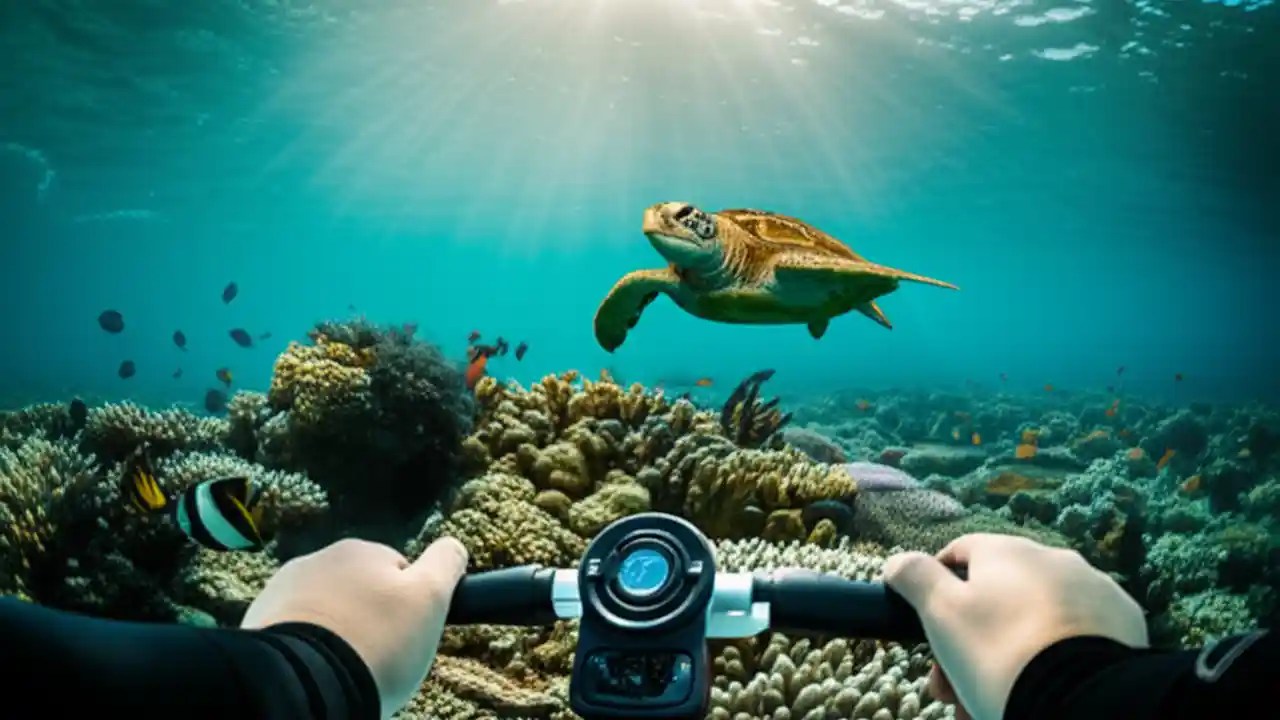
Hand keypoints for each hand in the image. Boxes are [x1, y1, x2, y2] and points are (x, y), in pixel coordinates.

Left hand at [241, 536, 467, 717]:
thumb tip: (453, 546)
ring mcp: (281, 590)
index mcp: (362, 550)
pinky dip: (306, 649)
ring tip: (343, 670)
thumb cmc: (375, 643)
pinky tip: (315, 672)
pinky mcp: (255, 624)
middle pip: (360, 591)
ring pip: (326, 611)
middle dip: (370, 618)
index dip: (410, 605)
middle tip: (378, 658)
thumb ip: (446, 564)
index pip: (400, 572)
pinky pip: (294, 633)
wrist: (299, 687)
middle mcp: (319, 559)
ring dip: (336, 633)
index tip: (407, 636)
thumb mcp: (429, 600)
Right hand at [883, 533, 1147, 719]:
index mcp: (1007, 550)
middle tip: (952, 689)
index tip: (928, 634)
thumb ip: (914, 577)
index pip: (958, 554)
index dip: (935, 590)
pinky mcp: (1126, 629)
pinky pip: (1075, 640)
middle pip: (997, 597)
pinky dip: (1054, 662)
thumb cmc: (1001, 654)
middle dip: (967, 641)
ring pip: (1035, 622)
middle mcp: (1053, 560)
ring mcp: (1095, 592)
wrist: (1086, 703)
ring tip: (990, 705)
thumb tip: (898, 561)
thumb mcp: (940, 613)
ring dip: (1007, 657)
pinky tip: (1042, 693)